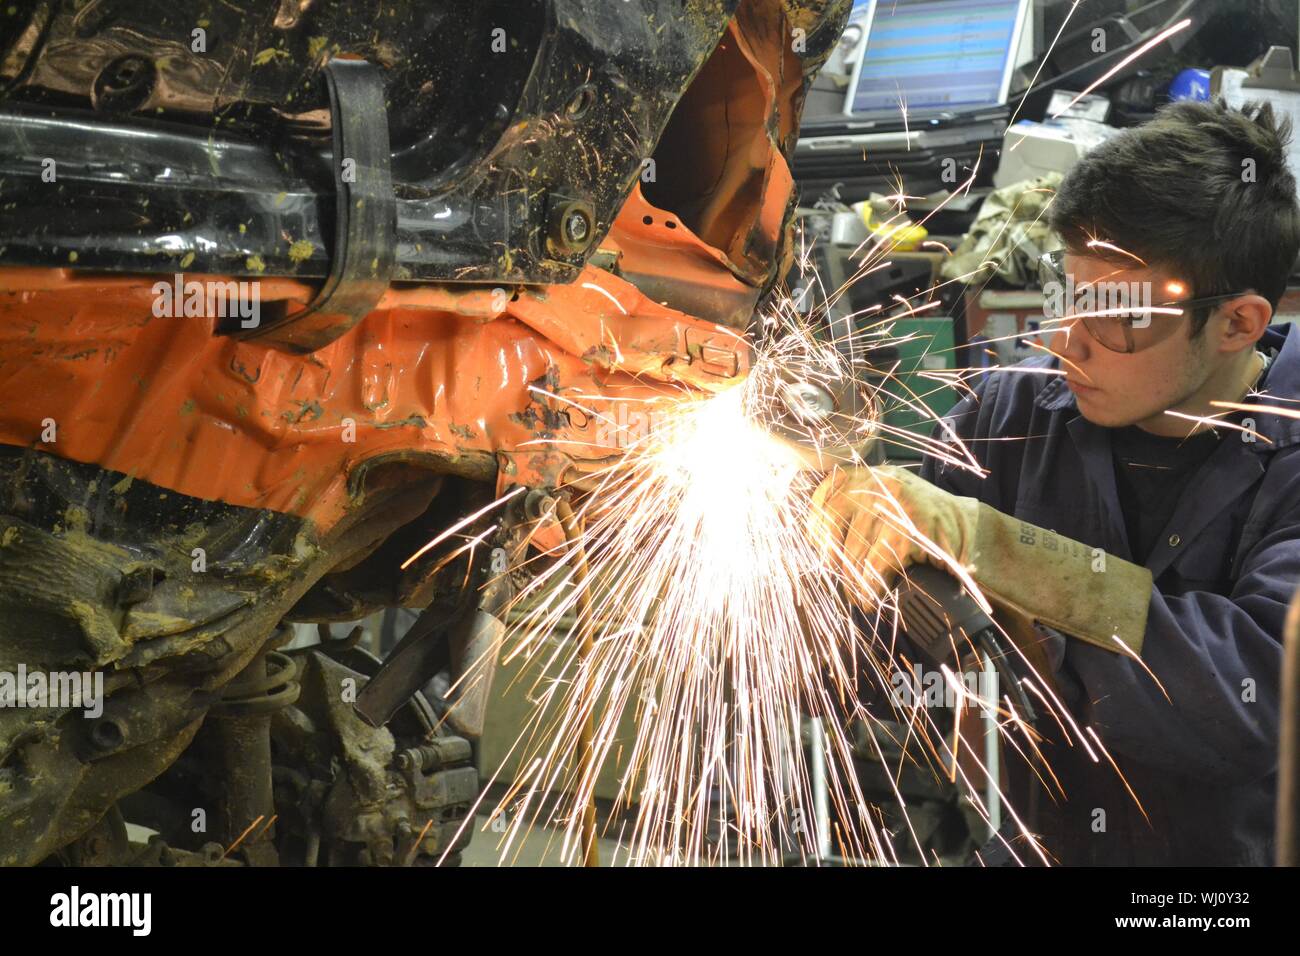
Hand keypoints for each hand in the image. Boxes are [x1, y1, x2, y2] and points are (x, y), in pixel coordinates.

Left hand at [808, 464, 979, 601]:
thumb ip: (854, 507)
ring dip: (853, 583)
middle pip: (832, 530)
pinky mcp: (909, 532)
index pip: (823, 498)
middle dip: (835, 563)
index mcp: (866, 475)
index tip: (821, 551)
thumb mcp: (887, 500)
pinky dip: (871, 589)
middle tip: (843, 582)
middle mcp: (877, 484)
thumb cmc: (920, 521)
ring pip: (853, 554)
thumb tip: (816, 539)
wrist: (971, 528)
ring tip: (859, 596)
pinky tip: (872, 597)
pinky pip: (875, 568)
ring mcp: (894, 506)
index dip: (816, 530)